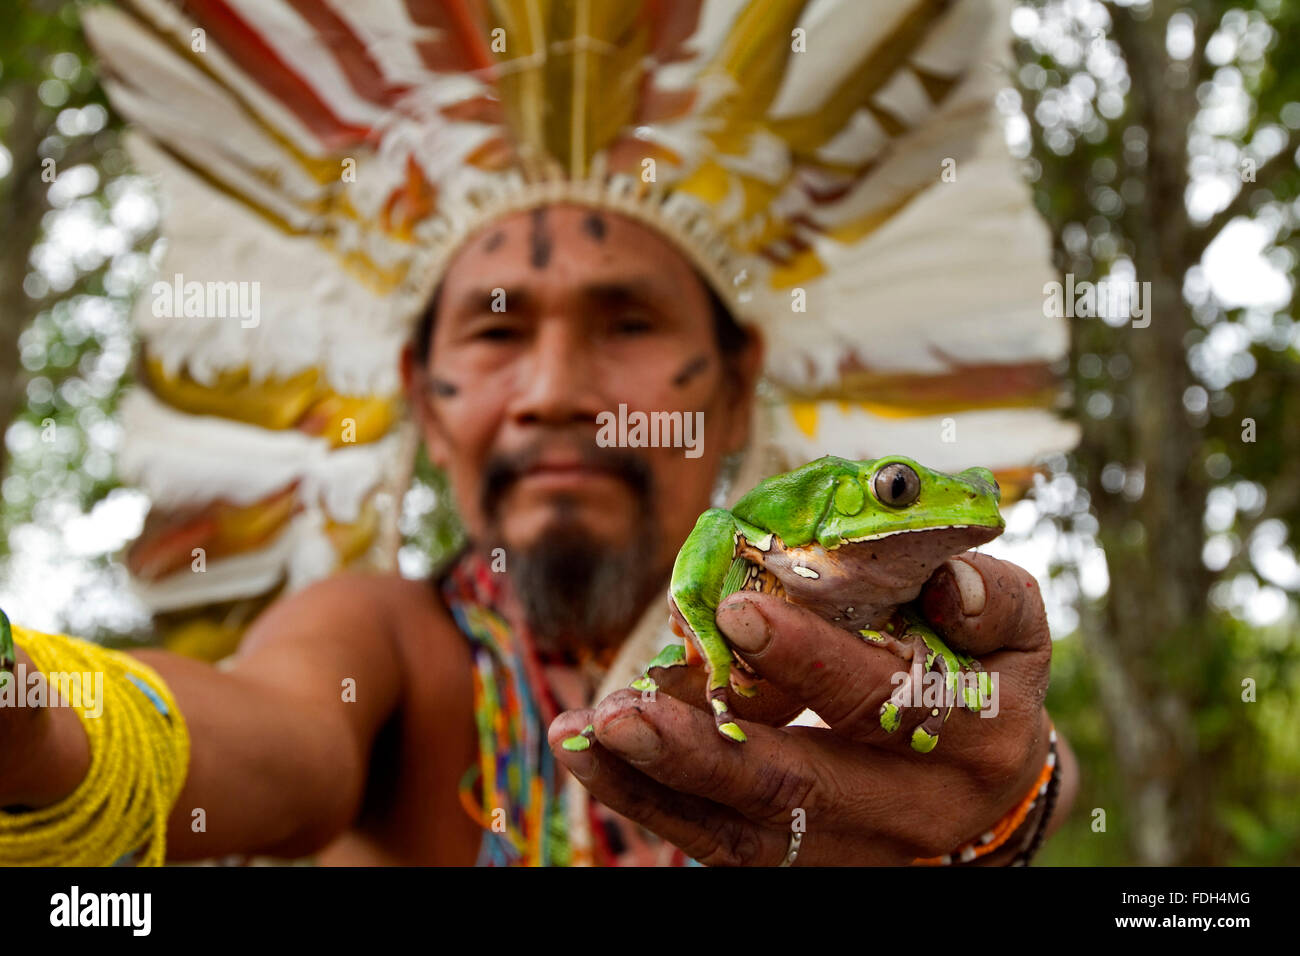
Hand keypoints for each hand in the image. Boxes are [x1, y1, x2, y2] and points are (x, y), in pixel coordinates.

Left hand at [548, 553, 1062, 865]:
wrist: (986, 790)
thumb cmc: (987, 684)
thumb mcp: (1017, 635)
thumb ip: (989, 601)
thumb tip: (944, 579)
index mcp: (970, 736)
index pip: (886, 702)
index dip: (812, 660)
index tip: (738, 610)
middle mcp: (909, 809)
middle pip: (798, 787)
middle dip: (704, 750)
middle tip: (626, 709)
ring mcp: (849, 848)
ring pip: (743, 829)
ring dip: (656, 783)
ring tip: (586, 734)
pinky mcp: (801, 860)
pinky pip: (717, 844)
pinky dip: (648, 802)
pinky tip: (592, 759)